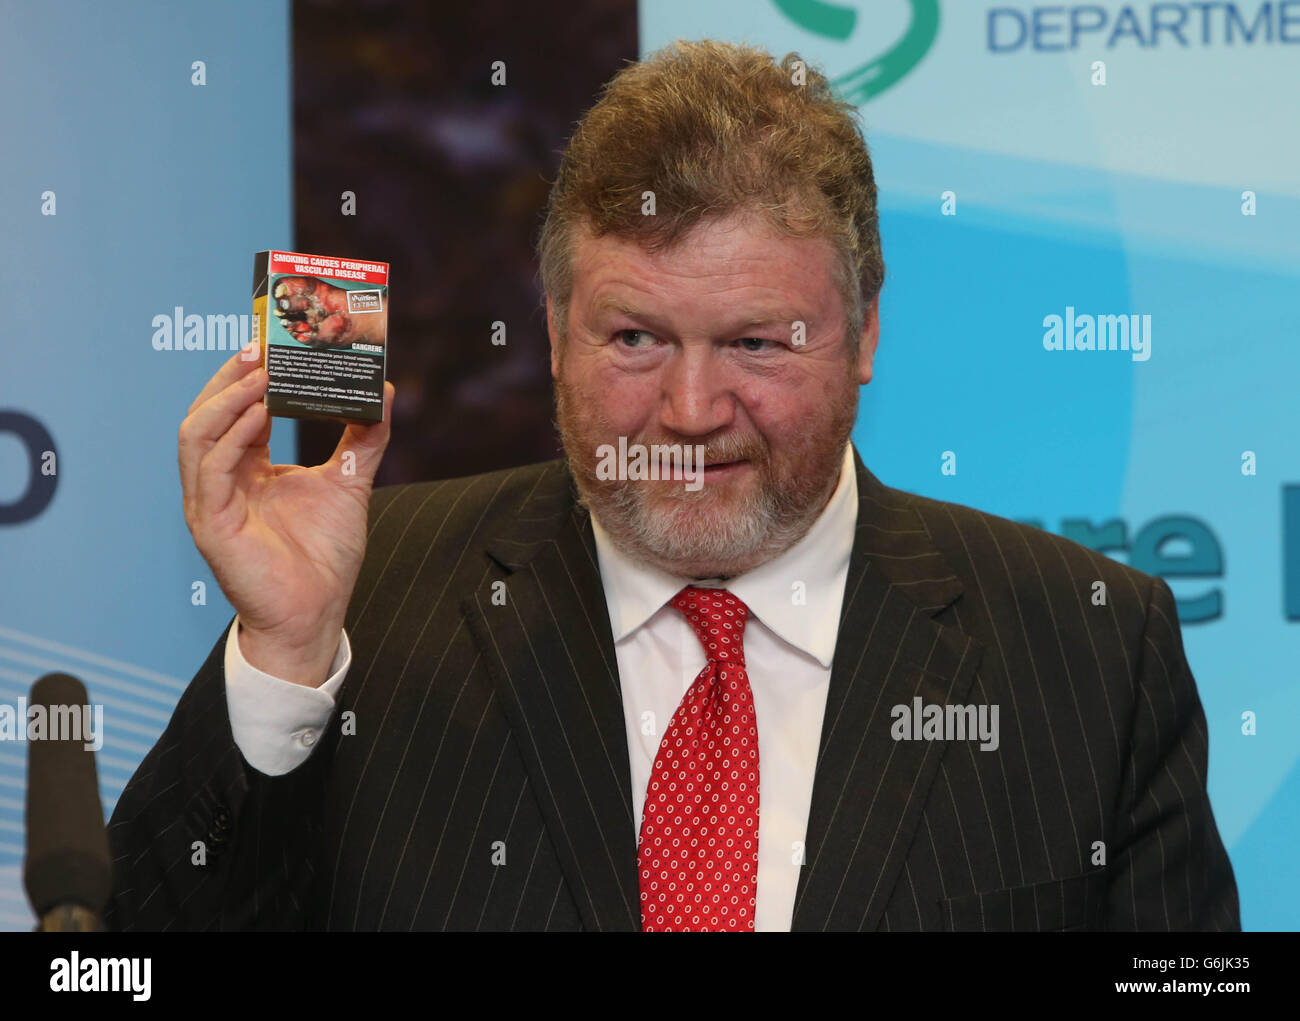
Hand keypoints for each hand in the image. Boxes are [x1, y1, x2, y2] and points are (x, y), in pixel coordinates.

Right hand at [178, 343, 394, 684]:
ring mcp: (211, 501)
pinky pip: (210, 469)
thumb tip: (384, 390)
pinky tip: (259, 414)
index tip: (273, 341)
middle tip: (262, 343)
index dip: (249, 373)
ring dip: (226, 397)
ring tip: (261, 371)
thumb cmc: (324, 557)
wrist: (316, 615)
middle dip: (231, 375)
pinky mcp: (212, 524)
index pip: (236, 408)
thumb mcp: (350, 483)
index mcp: (248, 469)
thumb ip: (364, 439)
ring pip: (196, 433)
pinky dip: (231, 436)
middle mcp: (222, 480)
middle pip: (208, 412)